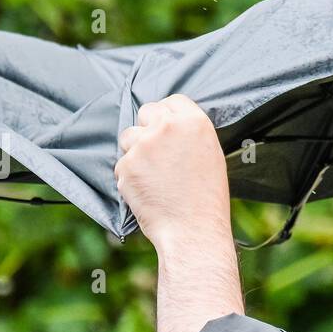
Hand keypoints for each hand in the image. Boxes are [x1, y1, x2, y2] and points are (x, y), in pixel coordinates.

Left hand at [115, 94, 228, 248]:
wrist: (193, 230)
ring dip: (135, 152)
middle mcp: (167, 127)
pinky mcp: (127, 165)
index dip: (167, 115)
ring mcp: (144, 145)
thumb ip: (189, 134)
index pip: (172, 101)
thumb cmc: (207, 199)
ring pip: (128, 137)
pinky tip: (147, 191)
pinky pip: (122, 164)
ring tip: (153, 177)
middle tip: (157, 153)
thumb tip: (168, 124)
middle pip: (146, 112)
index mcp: (194, 122)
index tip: (166, 129)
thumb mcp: (210, 156)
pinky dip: (130, 177)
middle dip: (148, 129)